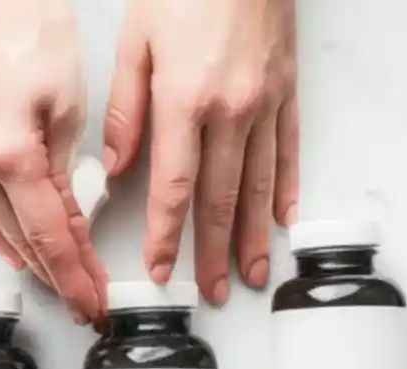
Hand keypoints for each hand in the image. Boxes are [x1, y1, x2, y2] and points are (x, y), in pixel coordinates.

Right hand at [0, 0, 106, 323]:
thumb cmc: (29, 28)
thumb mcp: (68, 101)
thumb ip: (68, 165)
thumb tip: (71, 210)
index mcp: (11, 155)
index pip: (52, 235)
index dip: (77, 274)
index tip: (96, 301)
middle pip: (25, 241)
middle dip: (59, 279)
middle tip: (86, 307)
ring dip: (30, 263)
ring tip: (57, 287)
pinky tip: (14, 250)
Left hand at [103, 0, 298, 304]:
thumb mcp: (135, 39)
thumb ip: (127, 109)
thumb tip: (118, 167)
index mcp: (184, 100)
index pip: (174, 188)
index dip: (165, 236)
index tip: (158, 269)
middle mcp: (231, 110)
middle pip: (221, 200)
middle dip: (212, 253)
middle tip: (208, 291)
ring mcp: (266, 103)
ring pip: (259, 186)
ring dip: (252, 237)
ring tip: (249, 274)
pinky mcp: (288, 90)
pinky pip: (288, 152)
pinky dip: (284, 190)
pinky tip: (281, 220)